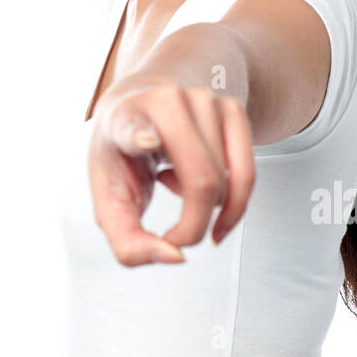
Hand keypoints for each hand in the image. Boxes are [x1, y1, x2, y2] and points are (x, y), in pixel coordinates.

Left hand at [87, 77, 255, 266]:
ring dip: (206, 205)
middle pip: (202, 181)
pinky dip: (230, 197)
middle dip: (194, 227)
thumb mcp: (109, 200)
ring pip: (227, 181)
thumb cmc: (122, 152)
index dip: (139, 135)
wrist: (138, 101)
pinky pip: (247, 174)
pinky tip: (198, 184)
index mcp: (122, 120)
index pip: (131, 127)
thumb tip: (176, 256)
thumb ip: (129, 244)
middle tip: (176, 237)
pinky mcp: (232, 108)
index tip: (145, 141)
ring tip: (173, 182)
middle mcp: (165, 102)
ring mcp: (204, 100)